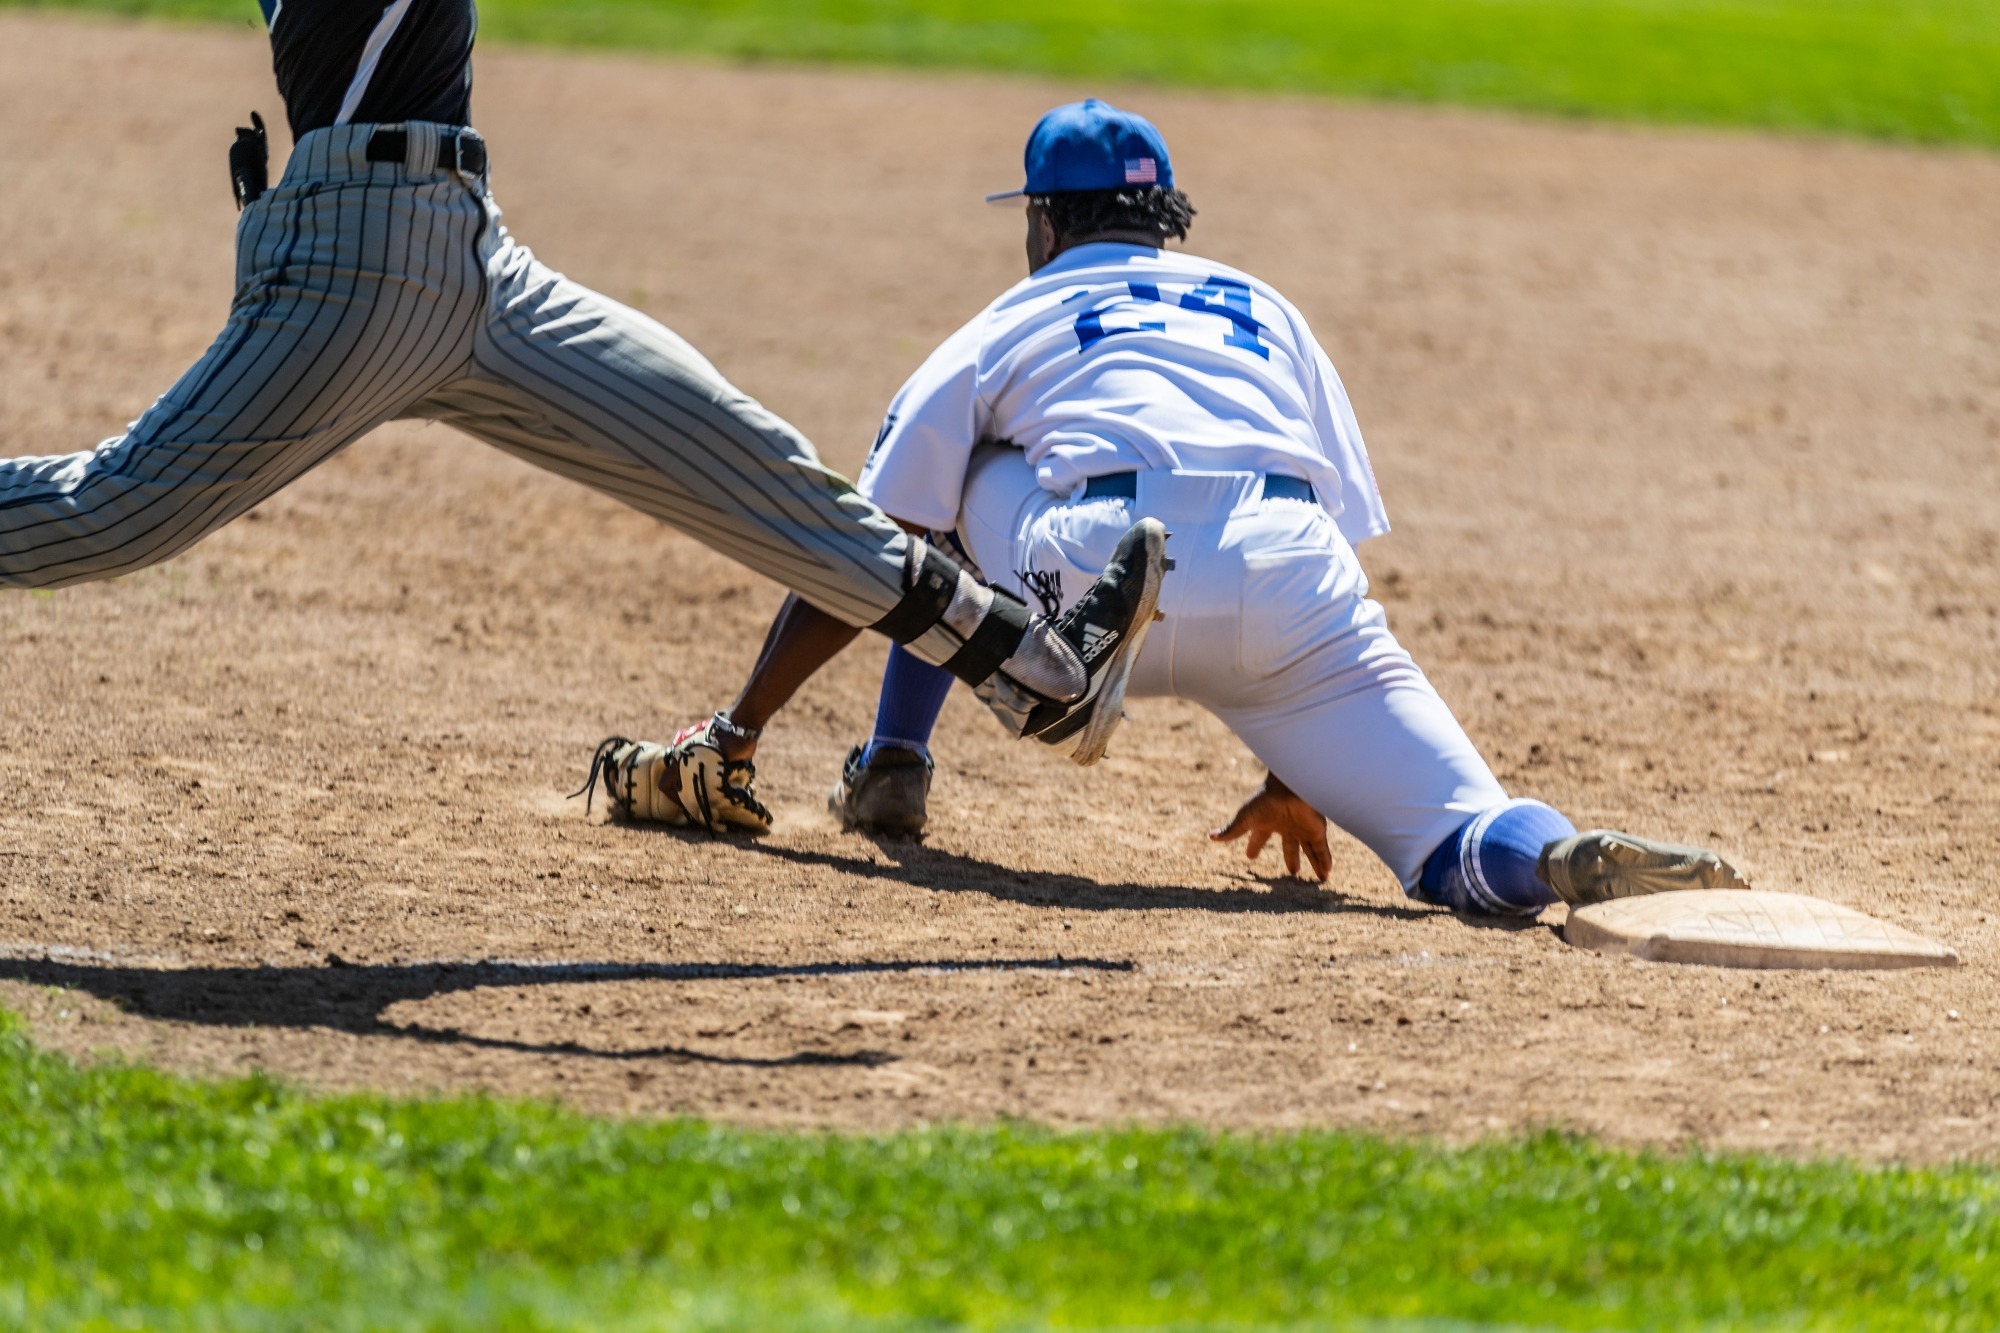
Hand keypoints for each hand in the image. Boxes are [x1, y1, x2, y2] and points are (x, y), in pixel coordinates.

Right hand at [1210, 774, 1331, 881]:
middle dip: (1291, 858)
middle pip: (1290, 847)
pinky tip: (1326, 874)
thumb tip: (1210, 837)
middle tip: (1293, 872)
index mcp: (1267, 822)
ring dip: (1315, 863)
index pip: (1259, 838)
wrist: (1290, 787)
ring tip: (1321, 878)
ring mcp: (1303, 828)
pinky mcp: (1317, 830)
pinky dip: (1324, 861)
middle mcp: (1286, 826)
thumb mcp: (1245, 818)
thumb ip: (1231, 830)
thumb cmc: (1265, 800)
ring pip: (1310, 850)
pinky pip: (1321, 849)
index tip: (1250, 856)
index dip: (1254, 847)